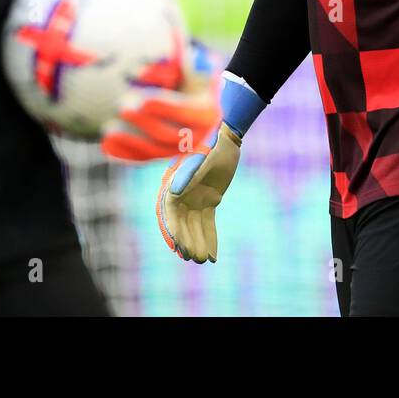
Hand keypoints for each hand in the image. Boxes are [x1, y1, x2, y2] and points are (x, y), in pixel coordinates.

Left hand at [99, 39, 220, 161]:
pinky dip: (124, 153)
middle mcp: (197, 137)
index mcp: (207, 113)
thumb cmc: (192, 74)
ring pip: (154, 151)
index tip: (142, 100)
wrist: (192, 94)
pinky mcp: (162, 154)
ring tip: (107, 130)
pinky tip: (106, 146)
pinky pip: (143, 157)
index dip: (164, 108)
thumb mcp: (198, 65)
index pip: (186, 113)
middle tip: (121, 107)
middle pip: (168, 135)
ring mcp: (179, 149)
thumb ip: (196, 63)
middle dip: (143, 123)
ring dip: (130, 142)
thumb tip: (186, 57)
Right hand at [156, 71, 266, 262]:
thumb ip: (188, 175)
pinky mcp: (209, 200)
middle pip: (182, 222)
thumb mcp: (202, 159)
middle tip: (194, 258)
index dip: (173, 230)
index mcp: (174, 183)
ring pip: (195, 226)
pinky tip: (213, 254)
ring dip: (199, 242)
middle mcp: (182, 193)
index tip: (178, 247)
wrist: (227, 137)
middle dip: (188, 241)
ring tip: (204, 260)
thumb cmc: (213, 145)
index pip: (171, 211)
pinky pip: (207, 222)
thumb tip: (174, 193)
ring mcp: (195, 198)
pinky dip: (209, 237)